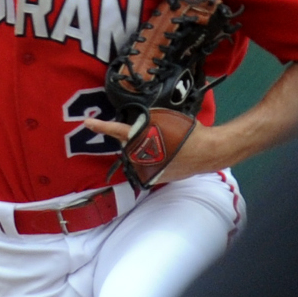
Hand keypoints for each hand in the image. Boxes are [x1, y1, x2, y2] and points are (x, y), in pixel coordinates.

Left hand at [82, 117, 230, 183]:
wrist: (209, 152)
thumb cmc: (189, 132)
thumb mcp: (166, 118)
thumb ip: (149, 120)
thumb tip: (139, 122)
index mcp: (143, 140)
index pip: (119, 131)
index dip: (102, 126)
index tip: (87, 123)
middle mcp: (142, 158)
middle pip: (128, 145)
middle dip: (132, 139)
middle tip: (150, 134)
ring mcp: (148, 170)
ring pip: (137, 157)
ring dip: (143, 150)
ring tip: (163, 145)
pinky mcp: (155, 178)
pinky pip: (147, 166)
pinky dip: (152, 159)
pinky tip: (167, 155)